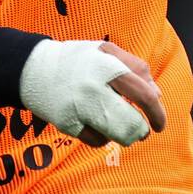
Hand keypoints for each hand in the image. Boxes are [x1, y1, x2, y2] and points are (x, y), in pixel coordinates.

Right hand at [18, 38, 166, 147]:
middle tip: (142, 131)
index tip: (159, 123)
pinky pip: (96, 141)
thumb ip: (135, 68)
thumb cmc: (78, 61)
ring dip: (125, 136)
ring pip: (116, 136)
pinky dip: (103, 138)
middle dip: (142, 131)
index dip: (157, 113)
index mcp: (108, 65)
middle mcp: (94, 87)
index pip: (145, 95)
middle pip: (132, 123)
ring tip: (121, 127)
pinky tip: (98, 126)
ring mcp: (79, 106)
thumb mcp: (107, 52)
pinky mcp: (67, 123)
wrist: (33, 68)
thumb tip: (157, 96)